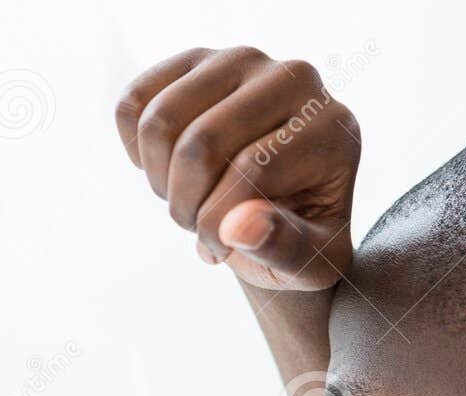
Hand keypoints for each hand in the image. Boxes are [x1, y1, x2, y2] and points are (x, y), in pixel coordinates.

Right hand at [115, 47, 360, 290]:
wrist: (282, 208)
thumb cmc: (299, 239)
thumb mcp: (309, 266)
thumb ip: (285, 251)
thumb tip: (238, 227)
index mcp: (333, 127)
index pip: (252, 169)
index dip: (218, 223)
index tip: (222, 250)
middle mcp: (294, 78)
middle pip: (201, 143)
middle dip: (185, 205)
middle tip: (199, 227)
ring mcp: (242, 60)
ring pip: (160, 121)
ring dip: (159, 180)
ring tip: (187, 199)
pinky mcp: (198, 59)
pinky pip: (133, 104)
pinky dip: (135, 151)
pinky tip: (166, 168)